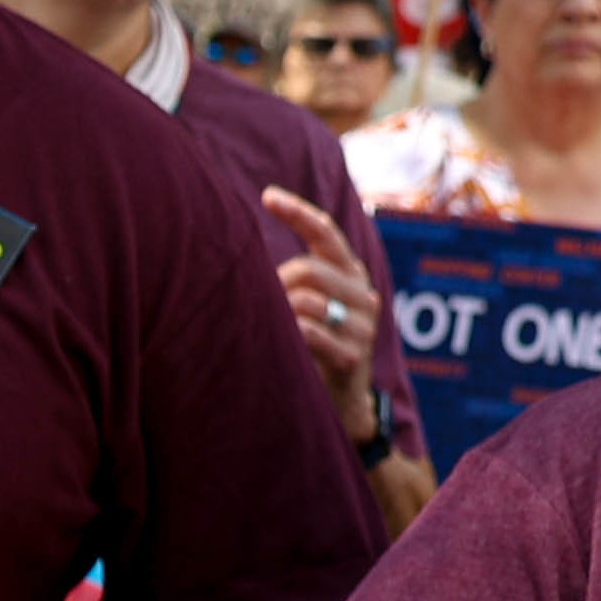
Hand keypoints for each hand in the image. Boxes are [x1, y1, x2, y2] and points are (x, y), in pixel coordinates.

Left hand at [263, 189, 388, 445]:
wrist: (340, 405)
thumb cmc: (310, 348)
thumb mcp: (304, 308)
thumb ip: (289, 281)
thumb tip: (237, 252)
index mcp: (351, 276)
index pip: (327, 234)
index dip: (298, 213)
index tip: (267, 196)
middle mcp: (364, 294)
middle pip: (308, 269)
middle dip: (275, 284)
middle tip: (260, 307)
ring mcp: (363, 326)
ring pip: (305, 301)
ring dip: (276, 314)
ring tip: (268, 331)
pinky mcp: (353, 356)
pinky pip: (309, 334)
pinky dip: (285, 336)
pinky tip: (276, 346)